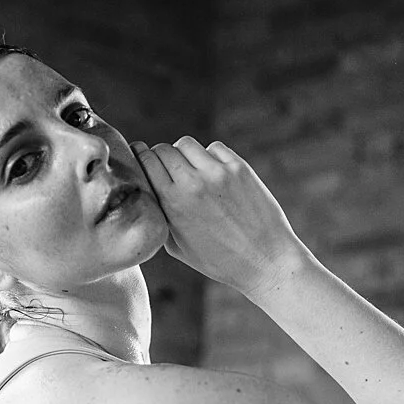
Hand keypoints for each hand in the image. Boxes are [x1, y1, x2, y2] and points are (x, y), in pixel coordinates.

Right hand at [131, 137, 308, 296]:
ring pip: (186, 144)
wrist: (264, 260)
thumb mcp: (176, 246)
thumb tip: (148, 192)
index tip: (138, 158)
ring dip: (182, 153)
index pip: (146, 161)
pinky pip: (214, 148)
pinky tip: (212, 173)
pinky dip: (208, 156)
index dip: (139, 157)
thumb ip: (160, 215)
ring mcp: (218, 172)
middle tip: (162, 167)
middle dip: (158, 156)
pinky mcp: (240, 168)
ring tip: (188, 169)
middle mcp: (193, 183)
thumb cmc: (218, 260)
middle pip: (163, 149)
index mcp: (172, 203)